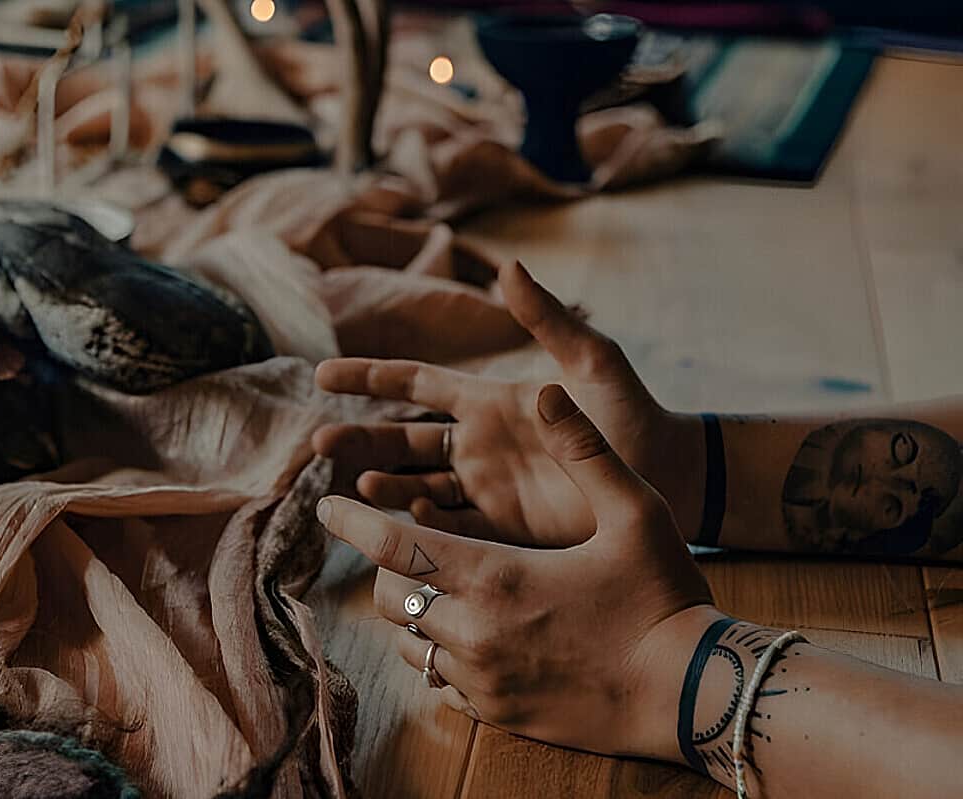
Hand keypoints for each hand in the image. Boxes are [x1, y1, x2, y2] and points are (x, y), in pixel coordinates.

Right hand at [313, 261, 703, 547]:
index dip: (368, 379)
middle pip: (400, 440)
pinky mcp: (505, 528)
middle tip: (318, 445)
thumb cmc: (633, 412)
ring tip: (358, 487)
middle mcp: (476, 444)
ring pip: (416, 486)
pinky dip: (428, 523)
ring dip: (384, 485)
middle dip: (358, 442)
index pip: (413, 385)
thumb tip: (509, 266)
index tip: (321, 376)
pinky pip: (454, 526)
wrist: (670, 473)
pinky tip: (411, 517)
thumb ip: (546, 319)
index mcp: (487, 400)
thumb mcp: (590, 358)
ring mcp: (487, 488)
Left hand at [316, 384, 714, 758]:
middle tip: (410, 546)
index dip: (353, 520)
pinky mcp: (496, 714)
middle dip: (389, 566)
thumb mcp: (636, 510)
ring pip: (409, 642)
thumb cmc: (663, 596)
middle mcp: (473, 632)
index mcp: (494, 576)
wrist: (691, 694)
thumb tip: (546, 391)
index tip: (325, 503)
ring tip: (442, 590)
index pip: (394, 544)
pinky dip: (442, 652)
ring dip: (413, 611)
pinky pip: (440, 680)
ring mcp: (481, 680)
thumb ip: (584, 449)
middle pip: (390, 595)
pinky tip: (476, 636)